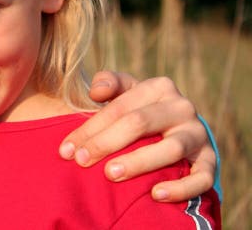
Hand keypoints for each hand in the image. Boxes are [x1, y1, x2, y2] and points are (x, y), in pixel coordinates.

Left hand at [59, 71, 215, 202]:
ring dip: (139, 162)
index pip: (117, 108)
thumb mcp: (127, 91)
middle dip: (106, 143)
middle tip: (82, 162)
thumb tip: (95, 91)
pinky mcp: (211, 161)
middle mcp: (181, 107)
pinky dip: (180, 187)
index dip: (89, 129)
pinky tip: (155, 194)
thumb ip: (108, 82)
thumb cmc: (143, 109)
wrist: (182, 129)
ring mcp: (198, 134)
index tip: (66, 150)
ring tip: (111, 174)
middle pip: (139, 123)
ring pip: (171, 148)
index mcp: (159, 87)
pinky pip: (201, 177)